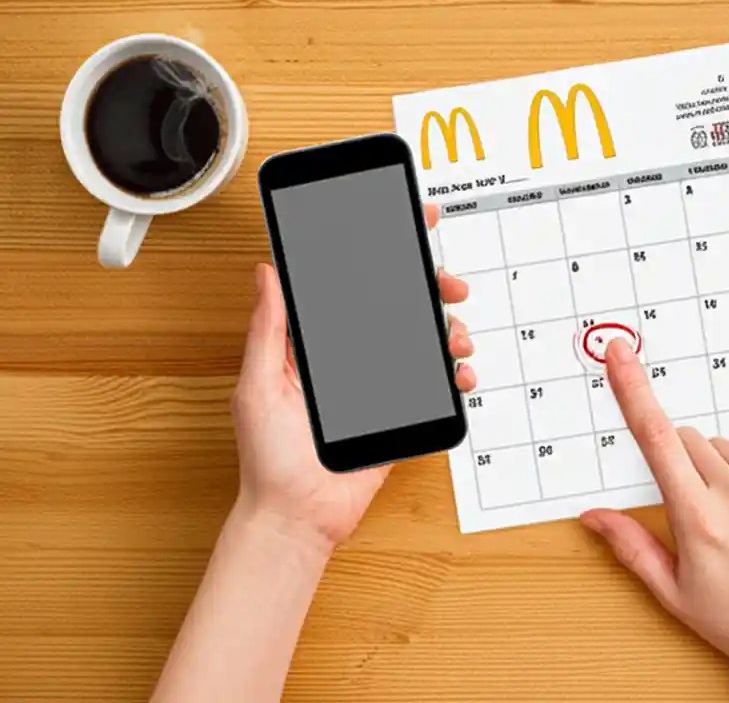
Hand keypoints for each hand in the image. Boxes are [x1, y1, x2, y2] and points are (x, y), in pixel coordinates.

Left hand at [230, 204, 475, 555]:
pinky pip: (434, 385)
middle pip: (397, 306)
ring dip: (447, 330)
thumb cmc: (268, 461)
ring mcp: (377, 385)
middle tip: (447, 285)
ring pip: (423, 340)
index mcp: (312, 344)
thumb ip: (268, 329)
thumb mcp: (258, 386)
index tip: (402, 223)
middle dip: (428, 287)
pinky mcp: (400, 412)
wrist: (298, 517)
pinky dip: (454, 375)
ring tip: (455, 337)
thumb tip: (265, 272)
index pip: (347, 284)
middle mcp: (348, 358)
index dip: (377, 251)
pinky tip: (458, 373)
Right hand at [580, 340, 728, 702]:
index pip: (657, 439)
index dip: (634, 391)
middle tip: (696, 509)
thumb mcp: (674, 592)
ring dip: (719, 471)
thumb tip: (593, 515)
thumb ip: (631, 547)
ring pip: (725, 448)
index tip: (622, 355)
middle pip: (689, 441)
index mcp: (699, 520)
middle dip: (682, 464)